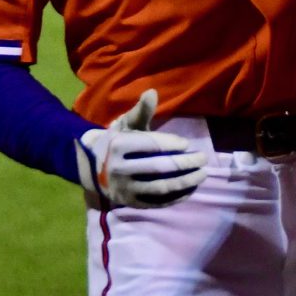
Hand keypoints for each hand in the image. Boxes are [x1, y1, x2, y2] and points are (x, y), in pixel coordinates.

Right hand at [73, 89, 207, 209]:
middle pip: (159, 167)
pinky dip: (176, 197)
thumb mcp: (125, 123)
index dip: (172, 144)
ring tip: (202, 174)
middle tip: (203, 159)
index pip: (151, 144)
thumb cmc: (116, 141)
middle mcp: (119, 168)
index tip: (188, 144)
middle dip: (186, 163)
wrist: (92, 168)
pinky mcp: (130, 203)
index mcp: (118, 145)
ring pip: (161, 187)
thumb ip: (141, 110)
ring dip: (186, 182)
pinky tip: (191, 189)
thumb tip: (153, 91)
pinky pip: (157, 203)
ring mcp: (124, 189)